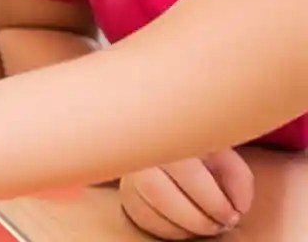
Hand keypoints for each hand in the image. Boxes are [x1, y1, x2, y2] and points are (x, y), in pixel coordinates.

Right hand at [119, 149, 253, 238]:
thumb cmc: (199, 147)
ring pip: (147, 208)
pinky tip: (186, 225)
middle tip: (220, 225)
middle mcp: (142, 152)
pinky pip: (140, 217)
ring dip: (183, 226)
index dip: (212, 200)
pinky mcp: (126, 193)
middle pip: (161, 194)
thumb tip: (238, 207)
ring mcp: (130, 174)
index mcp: (167, 135)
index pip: (186, 172)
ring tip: (206, 226)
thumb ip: (236, 176)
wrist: (172, 143)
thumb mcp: (223, 152)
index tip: (233, 214)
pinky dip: (167, 229)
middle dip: (197, 218)